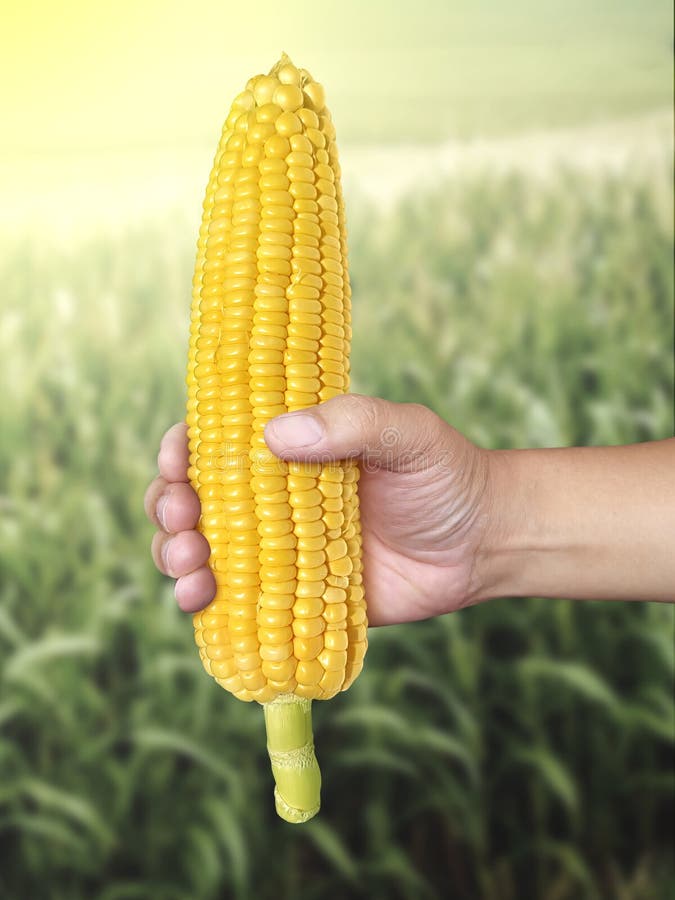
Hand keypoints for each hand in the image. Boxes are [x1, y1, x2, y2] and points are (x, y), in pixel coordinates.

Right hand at [145, 396, 491, 624]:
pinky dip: (206, 605)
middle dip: (168, 506)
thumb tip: (274, 435)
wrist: (483, 545)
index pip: (216, 442)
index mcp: (292, 450)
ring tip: (191, 567)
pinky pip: (236, 604)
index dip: (182, 449)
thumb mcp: (406, 433)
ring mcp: (281, 551)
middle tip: (182, 519)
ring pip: (203, 551)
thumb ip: (351, 422)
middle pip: (194, 499)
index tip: (178, 458)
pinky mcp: (295, 598)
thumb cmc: (445, 477)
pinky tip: (199, 603)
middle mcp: (275, 498)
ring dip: (175, 556)